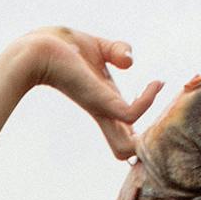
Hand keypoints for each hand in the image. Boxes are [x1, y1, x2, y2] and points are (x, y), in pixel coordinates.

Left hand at [11, 28, 162, 159]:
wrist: (38, 49)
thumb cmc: (62, 48)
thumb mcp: (99, 48)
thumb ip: (119, 51)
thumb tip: (130, 63)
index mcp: (104, 103)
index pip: (125, 133)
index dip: (144, 126)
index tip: (159, 97)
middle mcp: (104, 111)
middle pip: (125, 152)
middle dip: (147, 144)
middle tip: (162, 117)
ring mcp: (102, 109)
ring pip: (128, 148)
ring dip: (151, 131)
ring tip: (159, 94)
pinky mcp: (100, 102)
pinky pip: (131, 114)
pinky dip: (148, 102)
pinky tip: (155, 83)